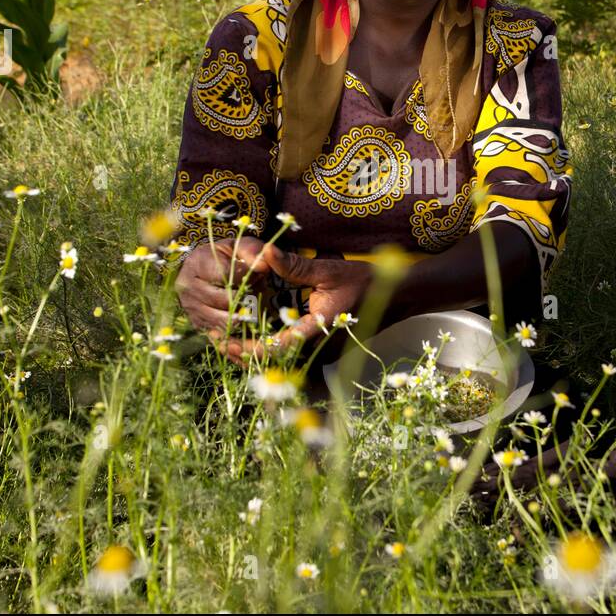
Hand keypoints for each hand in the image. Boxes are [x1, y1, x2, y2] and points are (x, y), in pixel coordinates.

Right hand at [175, 237, 271, 348]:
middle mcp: (187, 286)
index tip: (255, 274)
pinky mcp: (197, 324)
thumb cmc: (230, 257)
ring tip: (248, 301)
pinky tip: (243, 316)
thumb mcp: (242, 246)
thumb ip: (254, 252)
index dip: (246, 276)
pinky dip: (236, 327)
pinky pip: (221, 332)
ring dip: (242, 313)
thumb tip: (263, 266)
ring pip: (224, 319)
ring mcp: (190, 307)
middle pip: (224, 300)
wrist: (211, 271)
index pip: (225, 274)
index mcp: (197, 262)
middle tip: (254, 289)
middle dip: (245, 296)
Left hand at [220, 246, 373, 362]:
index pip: (278, 347)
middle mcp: (320, 347)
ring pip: (282, 362)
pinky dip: (270, 350)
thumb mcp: (329, 269)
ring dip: (255, 354)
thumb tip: (263, 253)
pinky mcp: (324, 349)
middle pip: (275, 362)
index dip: (249, 347)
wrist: (398, 295)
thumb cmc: (366, 281)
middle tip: (217, 340)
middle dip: (244, 354)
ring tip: (229, 341)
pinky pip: (292, 356)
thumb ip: (294, 265)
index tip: (226, 341)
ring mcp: (323, 351)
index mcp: (320, 328)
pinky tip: (254, 337)